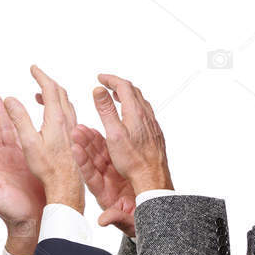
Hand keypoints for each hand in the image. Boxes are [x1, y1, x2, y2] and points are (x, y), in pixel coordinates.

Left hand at [0, 93, 44, 254]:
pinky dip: (20, 125)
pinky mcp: (29, 160)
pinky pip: (23, 138)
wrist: (34, 220)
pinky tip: (20, 115)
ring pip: (6, 131)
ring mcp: (14, 158)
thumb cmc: (12, 212)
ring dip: (3, 115)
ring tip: (1, 98)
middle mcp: (0, 158)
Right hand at [3, 66, 82, 211]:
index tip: (33, 68)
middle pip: (60, 93)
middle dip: (47, 81)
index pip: (50, 89)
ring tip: (39, 92)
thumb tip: (9, 100)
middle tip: (36, 74)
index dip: (41, 76)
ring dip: (52, 93)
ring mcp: (74, 127)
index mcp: (57, 119)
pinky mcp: (75, 136)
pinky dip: (58, 105)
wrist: (67, 184)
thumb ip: (19, 119)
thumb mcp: (29, 142)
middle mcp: (68, 120)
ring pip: (65, 103)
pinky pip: (68, 113)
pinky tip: (52, 113)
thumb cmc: (48, 167)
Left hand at [72, 125, 135, 237]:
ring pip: (100, 156)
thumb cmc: (139, 221)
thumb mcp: (129, 222)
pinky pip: (111, 154)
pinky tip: (97, 131)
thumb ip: (117, 218)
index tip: (75, 150)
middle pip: (93, 163)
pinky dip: (104, 143)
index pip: (92, 177)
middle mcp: (107, 183)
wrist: (153, 215)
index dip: (84, 164)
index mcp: (106, 195)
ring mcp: (113, 175)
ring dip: (91, 142)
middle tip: (76, 130)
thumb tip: (103, 220)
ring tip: (82, 127)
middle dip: (84, 146)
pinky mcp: (121, 170)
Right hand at [93, 73, 173, 192]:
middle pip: (134, 92)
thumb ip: (106, 110)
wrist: (152, 176)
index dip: (111, 80)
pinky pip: (145, 113)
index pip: (124, 87)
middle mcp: (147, 116)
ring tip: (117, 96)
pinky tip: (130, 116)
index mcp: (136, 113)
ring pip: (141, 102)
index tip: (100, 78)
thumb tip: (99, 89)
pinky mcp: (155, 133)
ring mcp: (152, 125)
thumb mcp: (114, 133)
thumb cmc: (132, 159)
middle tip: (107, 84)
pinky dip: (135, 107)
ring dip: (128, 95)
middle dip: (119, 85)